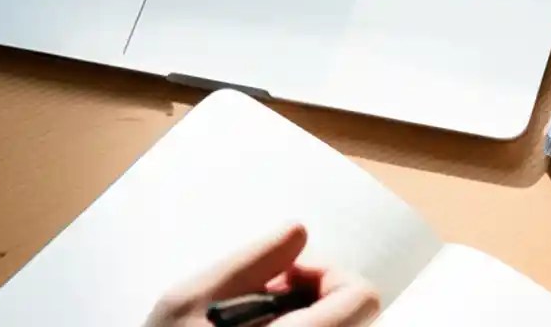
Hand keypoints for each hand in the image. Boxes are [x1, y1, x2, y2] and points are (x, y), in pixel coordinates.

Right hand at [146, 224, 379, 326]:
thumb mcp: (189, 301)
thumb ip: (250, 262)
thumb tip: (296, 233)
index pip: (361, 298)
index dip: (326, 274)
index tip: (285, 277)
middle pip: (353, 316)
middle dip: (313, 294)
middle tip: (262, 299)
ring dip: (307, 316)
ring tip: (254, 322)